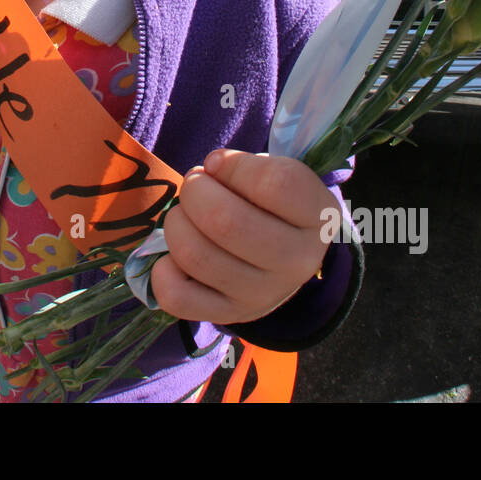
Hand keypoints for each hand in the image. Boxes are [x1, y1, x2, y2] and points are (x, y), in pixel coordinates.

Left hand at [151, 150, 334, 324]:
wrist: (286, 256)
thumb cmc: (275, 203)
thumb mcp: (278, 174)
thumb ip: (246, 166)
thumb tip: (210, 170)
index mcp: (317, 217)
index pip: (275, 184)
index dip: (234, 165)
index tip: (219, 164)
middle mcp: (296, 262)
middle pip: (224, 221)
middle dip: (194, 191)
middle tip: (195, 185)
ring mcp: (262, 295)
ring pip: (195, 255)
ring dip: (176, 224)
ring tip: (185, 216)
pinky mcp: (228, 315)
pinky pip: (176, 297)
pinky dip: (163, 271)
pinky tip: (177, 256)